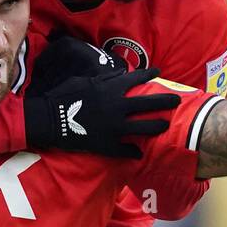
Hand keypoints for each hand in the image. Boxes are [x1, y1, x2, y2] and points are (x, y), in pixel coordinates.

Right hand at [24, 57, 179, 158]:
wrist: (50, 120)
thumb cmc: (64, 97)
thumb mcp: (84, 81)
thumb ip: (104, 79)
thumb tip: (119, 74)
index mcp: (111, 89)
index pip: (137, 78)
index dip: (149, 74)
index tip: (158, 73)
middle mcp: (118, 107)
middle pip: (149, 104)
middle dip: (166, 101)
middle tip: (176, 101)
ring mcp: (115, 128)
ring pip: (145, 128)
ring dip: (157, 126)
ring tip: (165, 125)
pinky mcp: (108, 145)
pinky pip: (127, 150)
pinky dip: (134, 152)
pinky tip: (139, 153)